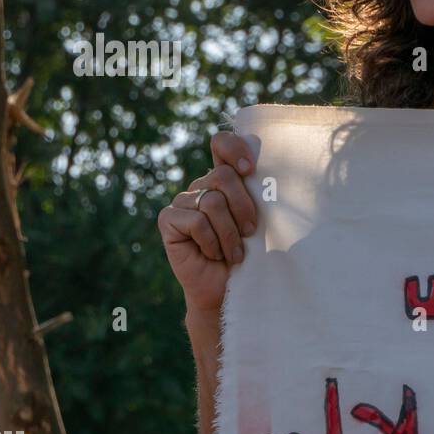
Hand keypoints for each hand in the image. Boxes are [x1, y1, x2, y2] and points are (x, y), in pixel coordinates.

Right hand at [157, 130, 258, 314]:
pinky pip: (197, 221)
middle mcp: (201, 186)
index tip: (251, 170)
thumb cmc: (248, 255)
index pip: (221, 144)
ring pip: (212, 201)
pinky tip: (213, 254)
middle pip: (223, 175)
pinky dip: (212, 242)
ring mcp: (182, 202)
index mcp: (223, 180)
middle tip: (251, 231)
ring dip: (230, 233)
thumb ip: (258, 193)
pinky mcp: (168, 219)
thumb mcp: (259, 221)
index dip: (235, 148)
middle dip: (243, 206)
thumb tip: (265, 166)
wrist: (226, 289)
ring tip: (235, 252)